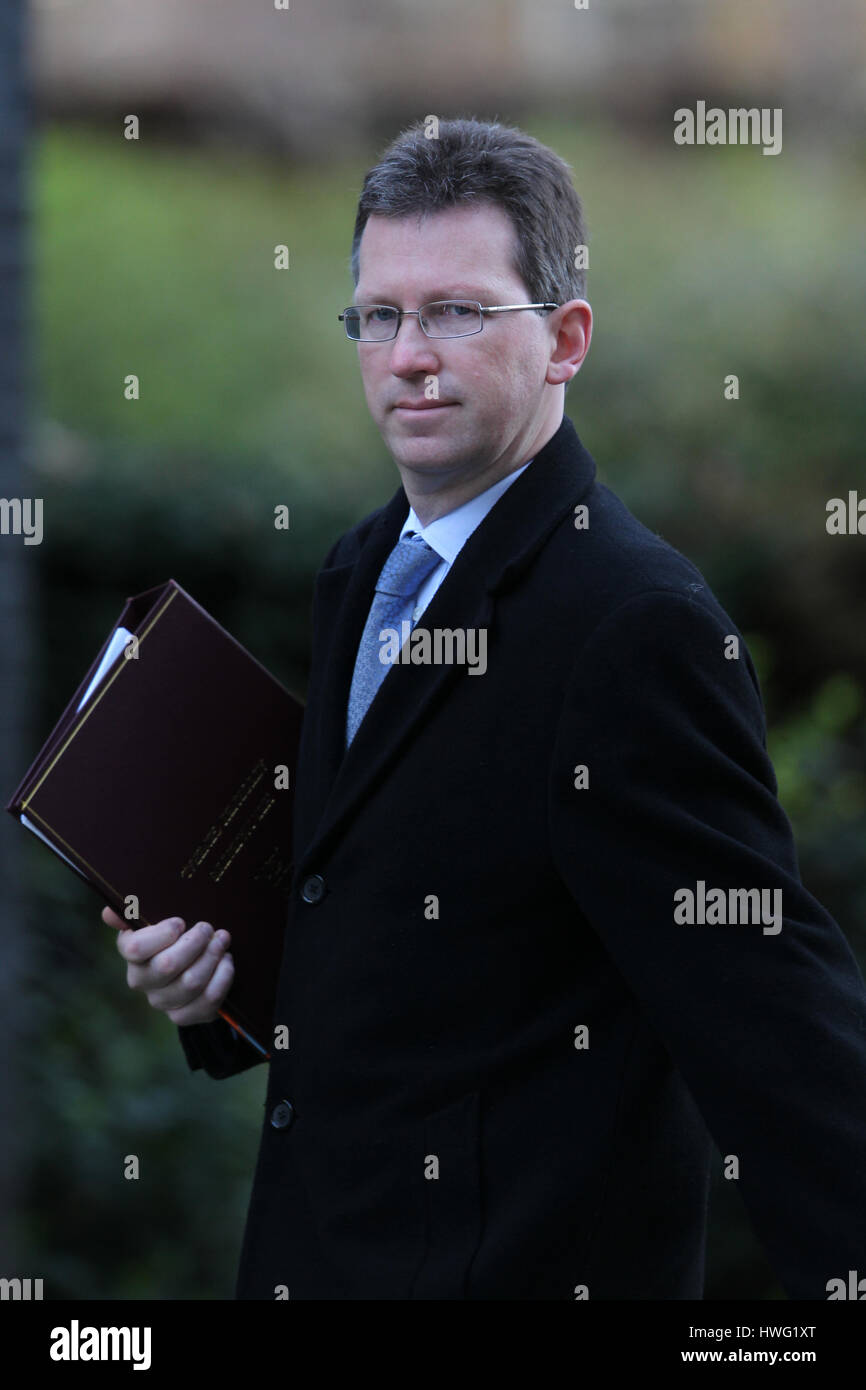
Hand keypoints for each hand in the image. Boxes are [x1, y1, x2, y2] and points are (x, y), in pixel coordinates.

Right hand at [103, 906, 233, 1025]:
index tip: (180, 922)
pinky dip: (222, 978)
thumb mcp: (156, 918)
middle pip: (168, 965)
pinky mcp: (184, 1016)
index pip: (135, 948)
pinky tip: (226, 962)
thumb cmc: (174, 934)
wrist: (192, 963)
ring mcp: (162, 1002)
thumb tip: (109, 913)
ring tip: (222, 941)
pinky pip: (207, 1001)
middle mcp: (142, 981)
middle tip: (209, 928)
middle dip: (195, 943)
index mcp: (132, 954)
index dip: (161, 935)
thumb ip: (133, 912)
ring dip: (212, 958)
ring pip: (191, 983)